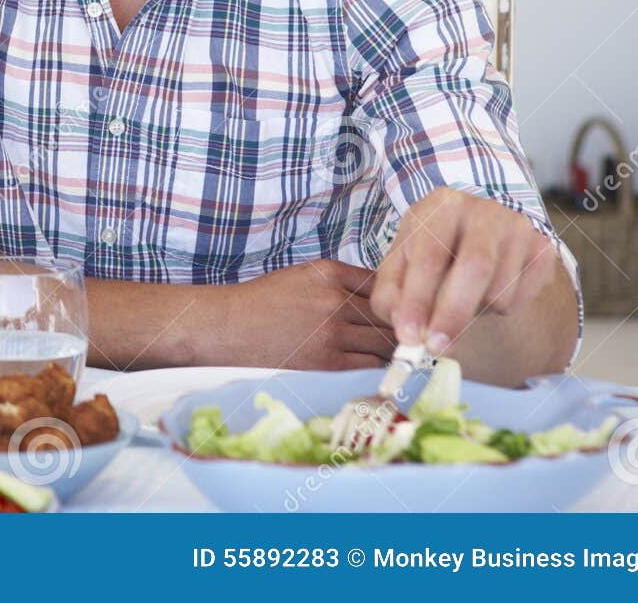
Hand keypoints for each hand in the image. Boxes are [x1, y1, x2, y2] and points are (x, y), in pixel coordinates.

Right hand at [214, 259, 395, 369]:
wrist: (227, 327)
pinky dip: (379, 365)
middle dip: (403, 324)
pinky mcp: (327, 361)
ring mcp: (332, 331)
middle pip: (390, 313)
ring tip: (396, 352)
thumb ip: (340, 282)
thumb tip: (381, 297)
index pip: (383, 282)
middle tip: (409, 333)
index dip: (397, 297)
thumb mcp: (302, 276)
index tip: (401, 307)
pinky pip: (370, 364)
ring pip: (385, 341)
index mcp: (328, 272)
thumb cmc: (262, 302)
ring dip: (394, 348)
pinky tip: (378, 365)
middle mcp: (334, 299)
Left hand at [371, 186, 559, 354]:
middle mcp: (483, 209)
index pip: (429, 255)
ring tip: (462, 300)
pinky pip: (522, 298)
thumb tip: (404, 327)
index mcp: (441, 205)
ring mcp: (519, 227)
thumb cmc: (430, 255)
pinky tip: (487, 293)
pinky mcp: (543, 250)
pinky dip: (500, 310)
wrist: (475, 244)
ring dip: (475, 313)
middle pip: (476, 267)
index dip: (417, 299)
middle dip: (453, 314)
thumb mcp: (400, 267)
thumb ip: (390, 296)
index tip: (409, 336)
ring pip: (500, 291)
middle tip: (437, 347)